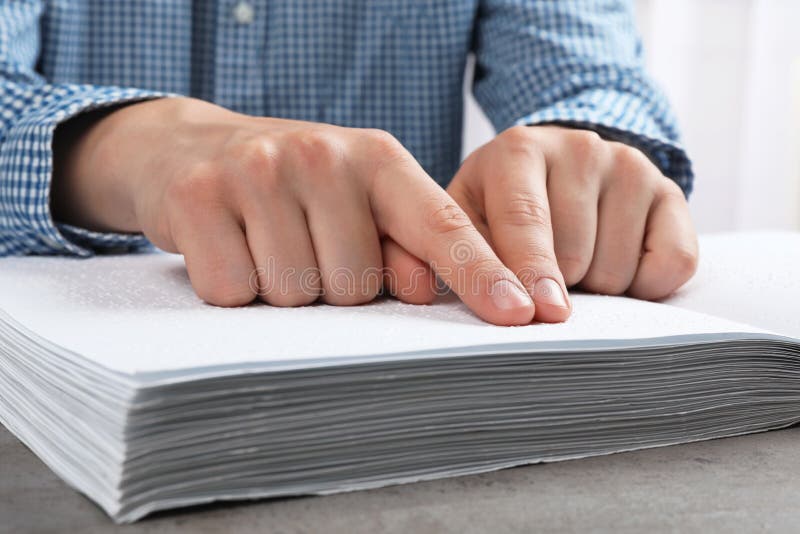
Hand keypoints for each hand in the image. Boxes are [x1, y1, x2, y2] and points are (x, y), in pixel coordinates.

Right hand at [51, 97, 540, 324]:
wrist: (192, 147)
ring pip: (295, 294)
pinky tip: (231, 248)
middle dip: (335, 287)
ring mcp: (257, 172)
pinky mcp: (198, 199)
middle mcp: (321, 155)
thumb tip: (422, 290)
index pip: (439, 224)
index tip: (520, 313)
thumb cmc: (294, 186)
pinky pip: (234, 290)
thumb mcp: (358, 199)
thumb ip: (402, 241)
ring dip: (284, 289)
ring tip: (269, 245)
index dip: (480, 273)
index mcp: (377, 158)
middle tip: (308, 247)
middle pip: (356, 285)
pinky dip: (234, 287)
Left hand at [444, 125, 698, 322]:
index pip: (524, 220)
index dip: (527, 272)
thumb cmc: (500, 206)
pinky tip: (618, 264)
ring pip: (619, 268)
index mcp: (518, 150)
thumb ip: (450, 252)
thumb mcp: (464, 217)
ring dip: (596, 287)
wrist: (559, 167)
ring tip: (576, 263)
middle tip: (543, 276)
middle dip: (556, 286)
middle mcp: (579, 147)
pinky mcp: (672, 191)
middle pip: (574, 255)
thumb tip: (441, 297)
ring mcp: (630, 165)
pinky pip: (673, 264)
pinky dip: (647, 286)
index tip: (531, 314)